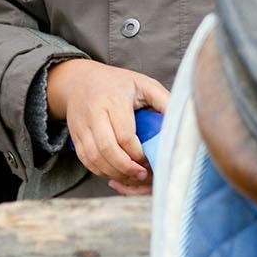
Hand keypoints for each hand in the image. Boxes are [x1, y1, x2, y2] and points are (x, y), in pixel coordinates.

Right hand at [46, 59, 168, 191]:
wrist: (79, 80)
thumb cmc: (118, 83)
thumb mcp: (143, 84)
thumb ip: (164, 101)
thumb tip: (182, 121)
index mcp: (114, 99)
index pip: (125, 134)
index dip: (138, 153)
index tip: (149, 160)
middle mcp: (94, 113)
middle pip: (107, 148)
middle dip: (125, 167)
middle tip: (142, 174)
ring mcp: (81, 125)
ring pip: (94, 157)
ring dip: (113, 172)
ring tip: (130, 176)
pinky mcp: (75, 135)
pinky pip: (85, 160)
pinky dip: (100, 170)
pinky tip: (114, 172)